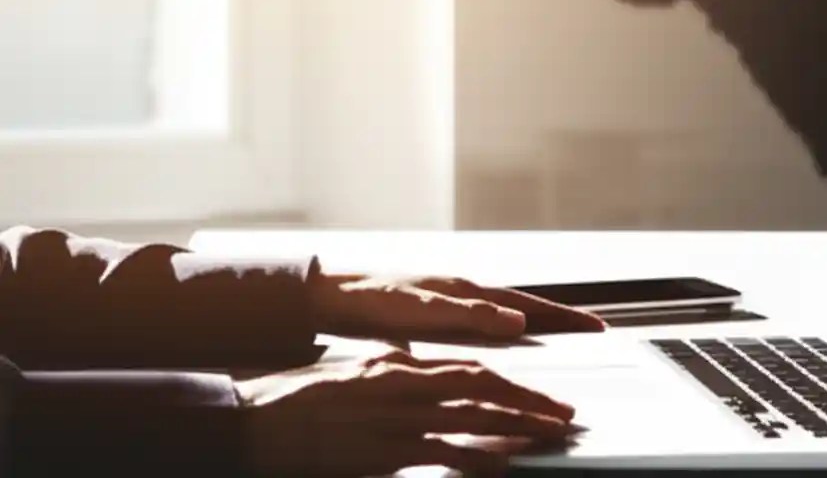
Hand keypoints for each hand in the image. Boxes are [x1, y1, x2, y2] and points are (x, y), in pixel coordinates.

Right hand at [237, 351, 577, 476]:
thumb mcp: (357, 379)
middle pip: (484, 387)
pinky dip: (479, 458)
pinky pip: (445, 453)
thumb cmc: (303, 406)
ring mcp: (398, 418)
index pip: (469, 369)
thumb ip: (393, 376)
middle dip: (529, 401)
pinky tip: (503, 464)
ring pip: (475, 416)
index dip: (510, 382)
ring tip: (550, 436)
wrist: (257, 423)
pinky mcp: (386, 451)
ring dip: (519, 426)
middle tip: (563, 415)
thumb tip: (422, 376)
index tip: (539, 395)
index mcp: (399, 367)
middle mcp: (406, 386)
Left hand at [309, 270, 606, 340]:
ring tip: (563, 335)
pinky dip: (508, 329)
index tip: (597, 328)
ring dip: (537, 323)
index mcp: (466, 290)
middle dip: (561, 318)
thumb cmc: (371, 303)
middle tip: (596, 330)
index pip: (528, 305)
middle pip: (525, 305)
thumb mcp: (422, 312)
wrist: (329, 295)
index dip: (563, 318)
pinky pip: (486, 320)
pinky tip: (504, 341)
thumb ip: (470, 317)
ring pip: (507, 312)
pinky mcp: (436, 311)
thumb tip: (519, 323)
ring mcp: (452, 298)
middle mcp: (464, 290)